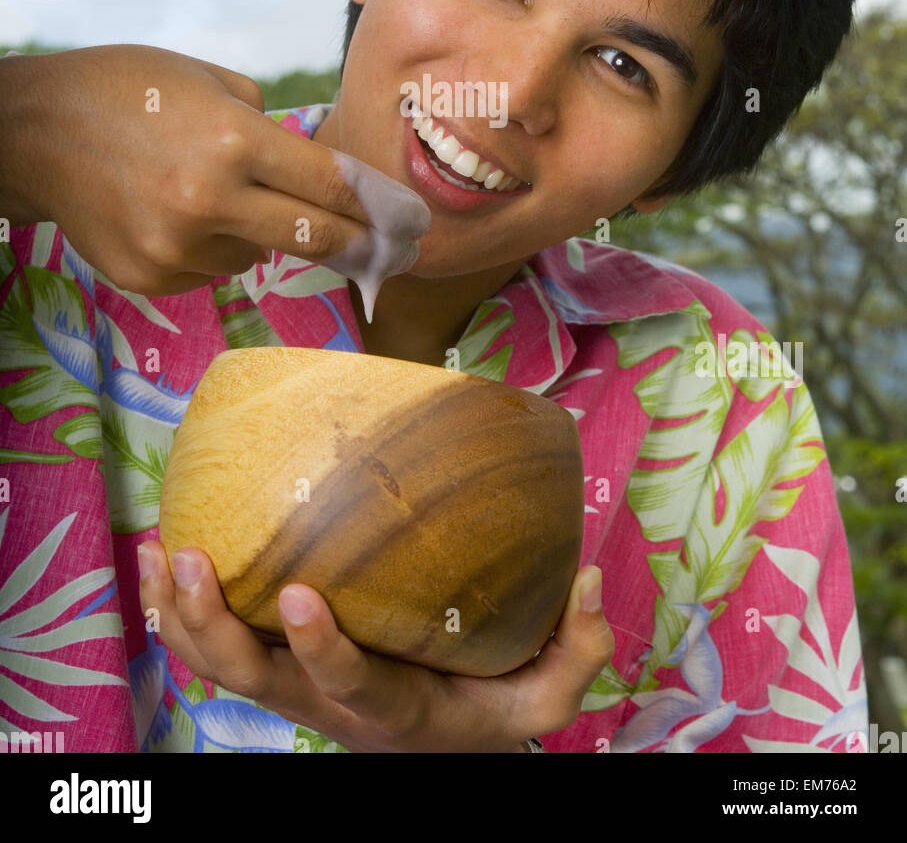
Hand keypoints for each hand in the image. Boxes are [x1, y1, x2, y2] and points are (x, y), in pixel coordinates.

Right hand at [1, 43, 397, 294]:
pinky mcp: (149, 276)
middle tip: (390, 252)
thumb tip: (315, 168)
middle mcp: (210, 200)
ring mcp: (176, 246)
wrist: (33, 131)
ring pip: (255, 256)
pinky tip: (174, 214)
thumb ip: (268, 124)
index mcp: (233, 140)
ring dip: (258, 233)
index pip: (330, 187)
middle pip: (314, 238)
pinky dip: (209, 248)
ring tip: (210, 193)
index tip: (409, 221)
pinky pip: (208, 270)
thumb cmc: (127, 88)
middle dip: (358, 246)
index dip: (378, 207)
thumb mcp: (209, 79)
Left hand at [137, 541, 614, 753]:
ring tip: (162, 548)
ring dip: (179, 613)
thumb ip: (577, 649)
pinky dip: (176, 609)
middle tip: (194, 557)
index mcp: (392, 707)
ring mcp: (291, 688)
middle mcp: (327, 702)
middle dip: (213, 624)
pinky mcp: (275, 668)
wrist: (438, 752)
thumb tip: (589, 576)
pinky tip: (160, 557)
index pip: (350, 686)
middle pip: (251, 679)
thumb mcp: (544, 699)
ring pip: (216, 665)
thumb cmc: (487, 712)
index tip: (299, 596)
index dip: (320, 648)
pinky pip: (211, 647)